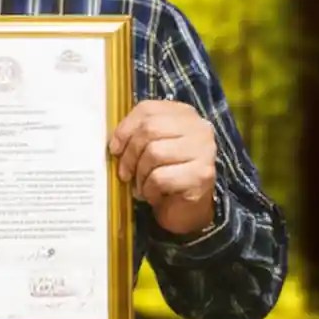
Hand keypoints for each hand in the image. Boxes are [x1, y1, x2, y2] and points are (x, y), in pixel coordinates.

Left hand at [109, 100, 216, 236]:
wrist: (186, 208)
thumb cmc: (164, 173)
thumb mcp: (148, 147)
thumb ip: (135, 136)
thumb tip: (114, 143)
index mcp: (183, 114)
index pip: (147, 110)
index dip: (124, 129)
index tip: (114, 149)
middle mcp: (198, 128)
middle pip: (150, 130)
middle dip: (130, 155)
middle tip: (125, 173)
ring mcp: (204, 150)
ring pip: (155, 153)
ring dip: (140, 174)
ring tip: (141, 185)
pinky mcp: (202, 174)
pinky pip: (161, 177)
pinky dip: (149, 189)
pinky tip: (154, 194)